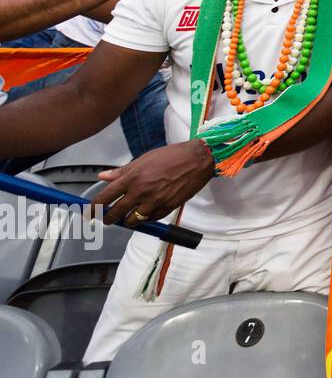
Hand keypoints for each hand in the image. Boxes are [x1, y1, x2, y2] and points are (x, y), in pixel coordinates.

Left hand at [92, 139, 214, 224]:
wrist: (197, 160)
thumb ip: (122, 171)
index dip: (93, 208)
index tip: (89, 214)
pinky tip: (146, 213)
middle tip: (106, 219)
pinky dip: (146, 218)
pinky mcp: (167, 208)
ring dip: (127, 221)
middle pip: (115, 213)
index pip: (105, 197)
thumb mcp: (144, 159)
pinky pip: (151, 219)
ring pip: (132, 220)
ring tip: (127, 218)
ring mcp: (154, 201)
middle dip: (108, 218)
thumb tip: (103, 176)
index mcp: (132, 177)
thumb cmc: (171, 156)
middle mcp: (140, 191)